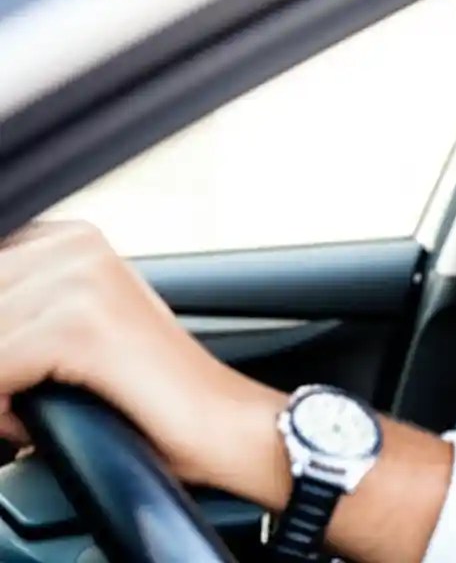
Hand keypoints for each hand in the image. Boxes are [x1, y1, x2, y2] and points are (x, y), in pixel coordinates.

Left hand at [0, 220, 285, 491]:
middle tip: (25, 401)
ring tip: (35, 413)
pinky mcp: (82, 324)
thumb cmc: (152, 396)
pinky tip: (35, 424)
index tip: (19, 372)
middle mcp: (76, 244)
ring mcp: (82, 280)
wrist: (224, 424)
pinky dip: (2, 409)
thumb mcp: (78, 333)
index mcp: (72, 239)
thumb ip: (24, 313)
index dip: (0, 336)